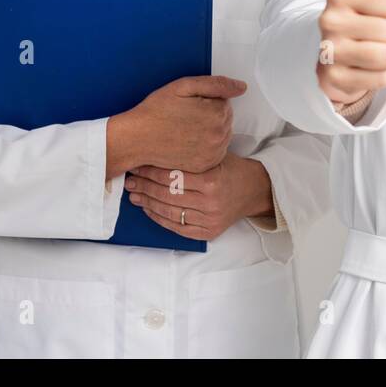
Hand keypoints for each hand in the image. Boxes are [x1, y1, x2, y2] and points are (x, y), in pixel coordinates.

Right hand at [106, 75, 246, 177]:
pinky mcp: (205, 166)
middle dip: (209, 115)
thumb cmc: (157, 110)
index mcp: (218, 113)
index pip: (224, 101)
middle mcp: (220, 135)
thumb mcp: (184, 86)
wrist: (136, 139)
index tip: (188, 105)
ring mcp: (213, 153)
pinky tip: (188, 143)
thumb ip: (217, 84)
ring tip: (185, 130)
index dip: (206, 100)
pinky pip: (214, 151)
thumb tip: (242, 87)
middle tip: (184, 117)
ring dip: (209, 131)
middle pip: (225, 119)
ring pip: (221, 135)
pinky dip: (205, 146)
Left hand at [124, 153, 271, 240]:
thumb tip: (155, 153)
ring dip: (148, 203)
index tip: (137, 166)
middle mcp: (210, 202)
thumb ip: (190, 157)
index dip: (151, 171)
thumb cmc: (232, 169)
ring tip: (135, 195)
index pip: (172, 176)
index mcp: (211, 180)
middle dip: (145, 187)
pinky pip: (177, 227)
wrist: (255, 190)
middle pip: (167, 195)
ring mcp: (209, 219)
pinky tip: (149, 209)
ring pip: (169, 212)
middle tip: (130, 181)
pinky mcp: (208, 232)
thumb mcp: (215, 157)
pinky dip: (160, 218)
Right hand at [316, 0, 385, 104]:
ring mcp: (328, 52)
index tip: (382, 9)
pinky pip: (378, 79)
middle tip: (377, 31)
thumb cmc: (361, 9)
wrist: (334, 47)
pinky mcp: (331, 80)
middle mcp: (329, 20)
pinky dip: (378, 75)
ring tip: (373, 47)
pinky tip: (364, 66)